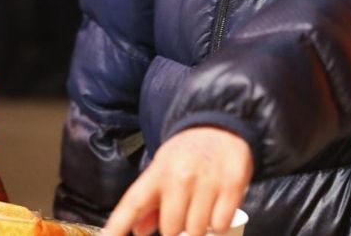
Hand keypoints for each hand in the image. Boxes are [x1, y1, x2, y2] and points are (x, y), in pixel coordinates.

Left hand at [105, 126, 252, 235]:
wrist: (220, 125)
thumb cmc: (187, 155)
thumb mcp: (162, 170)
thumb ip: (149, 203)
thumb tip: (138, 230)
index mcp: (157, 174)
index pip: (133, 205)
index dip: (118, 227)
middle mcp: (179, 176)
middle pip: (171, 229)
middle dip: (177, 230)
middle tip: (184, 215)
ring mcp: (206, 179)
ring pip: (198, 229)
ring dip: (201, 227)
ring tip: (203, 208)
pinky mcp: (232, 183)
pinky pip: (221, 223)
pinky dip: (220, 223)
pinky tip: (219, 208)